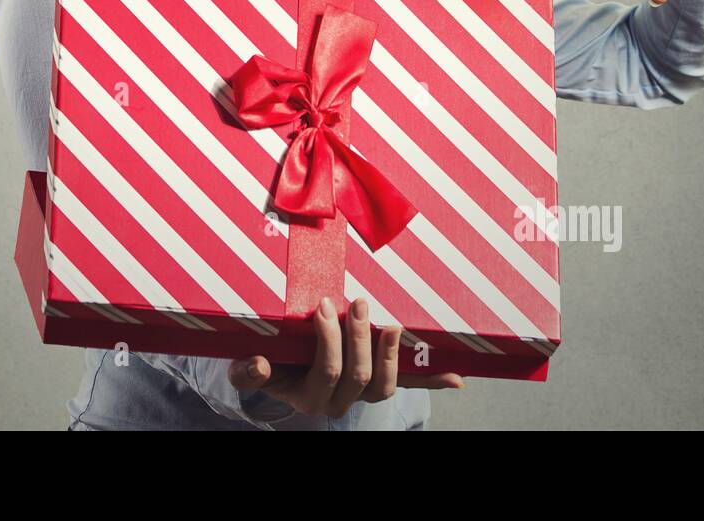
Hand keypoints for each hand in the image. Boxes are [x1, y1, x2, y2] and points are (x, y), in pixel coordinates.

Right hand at [226, 297, 464, 418]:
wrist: (276, 372)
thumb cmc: (264, 360)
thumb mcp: (247, 365)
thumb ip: (247, 370)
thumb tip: (257, 364)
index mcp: (307, 396)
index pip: (326, 372)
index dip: (329, 340)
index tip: (323, 306)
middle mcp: (337, 401)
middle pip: (357, 375)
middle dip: (359, 336)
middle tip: (356, 302)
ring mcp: (360, 394)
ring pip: (384, 387)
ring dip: (389, 353)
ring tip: (389, 324)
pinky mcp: (377, 384)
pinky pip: (406, 386)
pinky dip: (430, 380)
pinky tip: (455, 377)